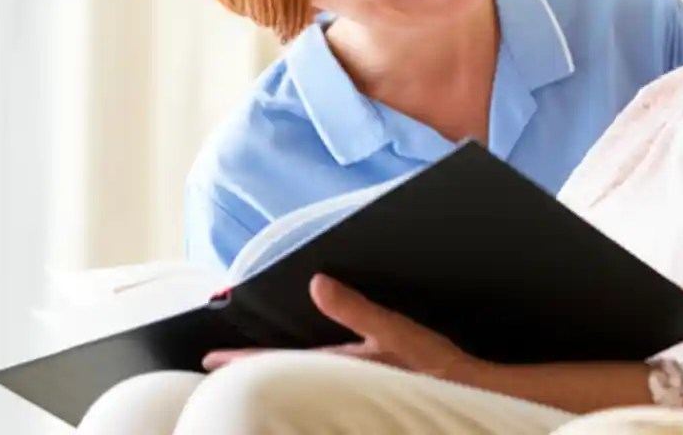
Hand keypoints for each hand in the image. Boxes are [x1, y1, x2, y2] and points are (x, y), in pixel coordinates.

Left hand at [202, 274, 486, 383]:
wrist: (474, 398)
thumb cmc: (439, 368)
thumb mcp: (399, 332)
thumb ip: (357, 310)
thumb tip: (317, 284)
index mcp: (343, 366)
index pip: (279, 362)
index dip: (241, 359)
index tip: (208, 358)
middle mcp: (342, 380)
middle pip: (284, 375)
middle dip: (251, 368)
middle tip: (217, 364)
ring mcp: (353, 388)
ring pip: (302, 380)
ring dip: (277, 371)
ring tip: (250, 363)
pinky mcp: (367, 390)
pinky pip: (324, 382)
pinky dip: (306, 375)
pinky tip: (304, 370)